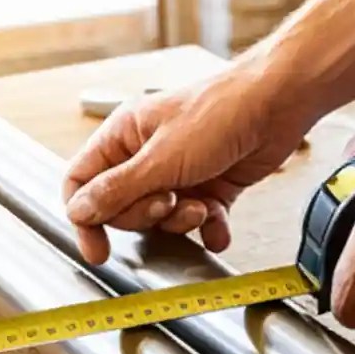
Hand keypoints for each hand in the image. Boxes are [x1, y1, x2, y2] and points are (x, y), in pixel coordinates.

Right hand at [65, 62, 311, 264]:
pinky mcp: (211, 186)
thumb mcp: (161, 158)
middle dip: (146, 215)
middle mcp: (147, 155)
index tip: (98, 249)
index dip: (85, 217)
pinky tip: (218, 225)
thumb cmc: (219, 112)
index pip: (83, 182)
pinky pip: (199, 220)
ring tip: (200, 207)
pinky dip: (209, 228)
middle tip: (167, 202)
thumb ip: (118, 189)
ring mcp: (180, 173)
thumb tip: (78, 211)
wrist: (277, 104)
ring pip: (161, 219)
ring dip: (180, 221)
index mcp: (124, 136)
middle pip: (122, 208)